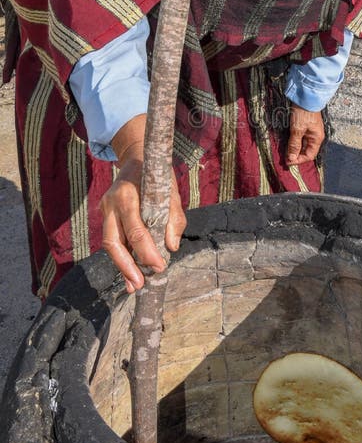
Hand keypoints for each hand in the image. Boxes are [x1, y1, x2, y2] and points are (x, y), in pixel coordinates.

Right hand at [100, 115, 186, 292]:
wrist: (137, 157)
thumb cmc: (157, 174)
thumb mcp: (171, 191)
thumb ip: (174, 218)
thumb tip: (171, 247)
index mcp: (127, 195)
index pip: (135, 230)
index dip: (147, 252)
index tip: (160, 267)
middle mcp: (111, 203)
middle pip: (113, 242)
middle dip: (126, 266)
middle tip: (139, 284)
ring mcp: (105, 210)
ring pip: (110, 244)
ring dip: (122, 266)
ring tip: (134, 285)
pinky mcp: (106, 216)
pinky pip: (112, 240)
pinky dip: (121, 257)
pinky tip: (130, 273)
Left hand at [286, 104, 324, 165]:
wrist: (305, 96)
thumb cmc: (303, 113)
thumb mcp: (297, 130)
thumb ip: (294, 145)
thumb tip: (291, 159)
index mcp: (316, 139)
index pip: (309, 156)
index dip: (299, 161)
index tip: (287, 162)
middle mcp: (315, 136)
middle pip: (306, 151)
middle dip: (296, 155)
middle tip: (284, 158)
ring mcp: (310, 131)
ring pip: (302, 145)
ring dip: (294, 148)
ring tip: (284, 150)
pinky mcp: (305, 126)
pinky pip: (300, 138)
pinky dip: (294, 141)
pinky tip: (287, 142)